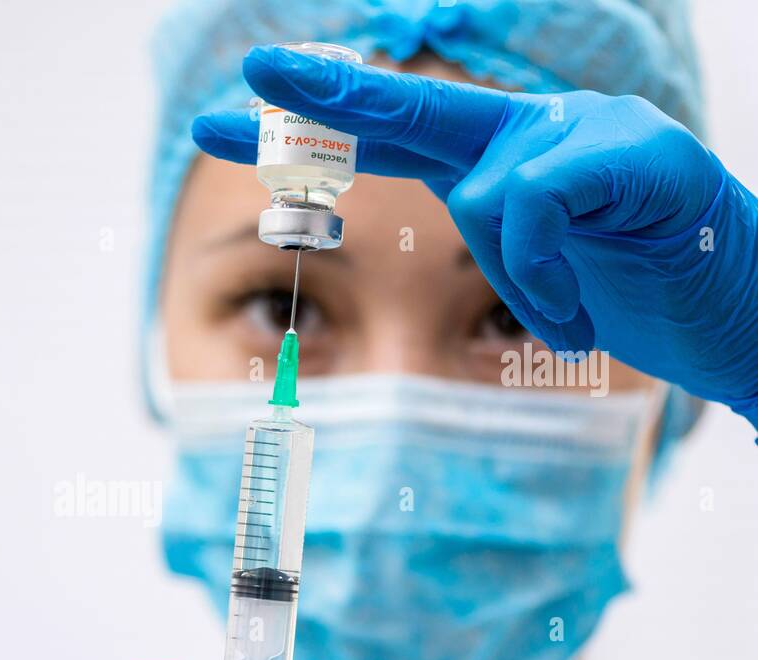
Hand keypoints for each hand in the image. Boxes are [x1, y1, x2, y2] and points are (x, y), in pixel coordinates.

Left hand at [194, 45, 757, 428]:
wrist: (741, 317)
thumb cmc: (635, 290)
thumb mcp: (536, 271)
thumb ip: (487, 235)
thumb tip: (444, 225)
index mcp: (502, 157)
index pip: (387, 136)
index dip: (309, 127)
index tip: (228, 116)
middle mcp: (535, 129)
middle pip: (414, 106)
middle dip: (328, 92)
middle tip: (257, 69)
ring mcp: (589, 131)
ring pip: (486, 189)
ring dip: (517, 277)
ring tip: (565, 316)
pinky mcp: (640, 152)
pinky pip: (543, 201)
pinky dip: (547, 272)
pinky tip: (578, 311)